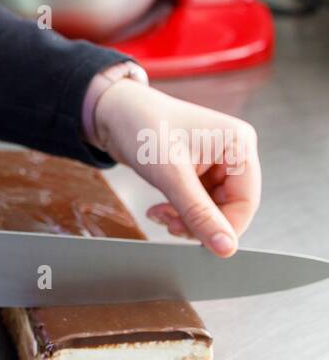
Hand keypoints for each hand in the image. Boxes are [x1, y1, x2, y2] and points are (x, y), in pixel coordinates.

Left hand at [92, 79, 260, 256]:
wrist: (112, 111)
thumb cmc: (141, 126)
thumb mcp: (171, 175)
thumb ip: (199, 213)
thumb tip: (226, 248)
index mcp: (238, 144)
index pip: (246, 201)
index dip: (226, 227)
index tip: (201, 244)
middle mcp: (233, 151)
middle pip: (231, 207)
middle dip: (199, 222)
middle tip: (169, 225)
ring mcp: (217, 160)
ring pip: (214, 209)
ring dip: (187, 219)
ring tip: (159, 215)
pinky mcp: (200, 169)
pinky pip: (200, 203)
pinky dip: (181, 212)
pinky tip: (160, 209)